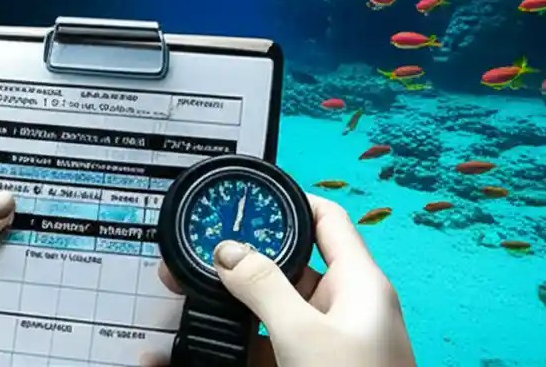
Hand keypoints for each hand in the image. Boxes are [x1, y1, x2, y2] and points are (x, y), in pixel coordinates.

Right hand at [160, 194, 415, 366]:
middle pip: (289, 266)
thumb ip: (263, 286)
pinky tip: (196, 345)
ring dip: (230, 306)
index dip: (287, 201)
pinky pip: (263, 349)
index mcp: (359, 284)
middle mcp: (345, 310)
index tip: (246, 196)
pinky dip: (232, 346)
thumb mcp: (304, 334)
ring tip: (185, 292)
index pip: (325, 220)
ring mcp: (325, 347)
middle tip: (199, 250)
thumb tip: (230, 250)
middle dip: (243, 259)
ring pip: (270, 312)